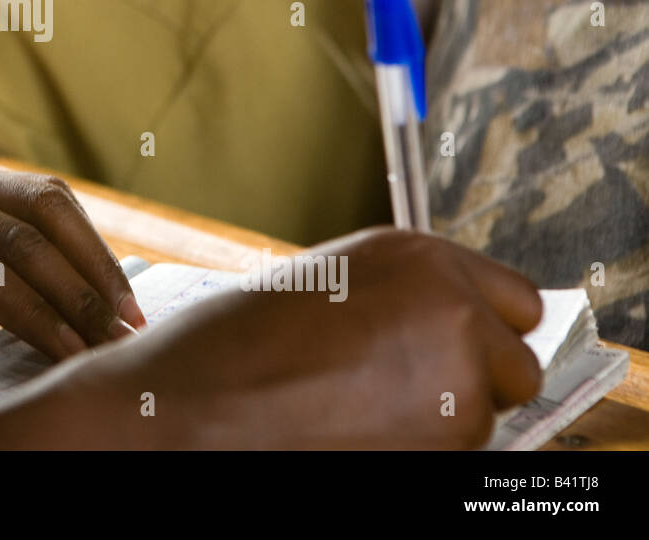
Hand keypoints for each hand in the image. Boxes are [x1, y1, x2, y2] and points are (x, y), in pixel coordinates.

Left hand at [0, 157, 147, 358]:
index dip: (35, 313)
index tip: (75, 354)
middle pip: (24, 232)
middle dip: (80, 289)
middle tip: (122, 336)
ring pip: (45, 201)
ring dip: (93, 254)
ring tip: (128, 306)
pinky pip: (38, 195)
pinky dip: (78, 234)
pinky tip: (103, 274)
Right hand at [0, 228, 543, 448]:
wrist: (190, 403)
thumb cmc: (234, 348)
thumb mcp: (330, 290)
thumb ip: (401, 299)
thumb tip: (455, 331)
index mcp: (415, 253)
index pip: (515, 300)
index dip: (482, 330)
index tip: (457, 350)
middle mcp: (448, 300)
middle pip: (514, 361)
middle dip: (473, 380)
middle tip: (400, 392)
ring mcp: (453, 368)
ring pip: (487, 413)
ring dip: (441, 420)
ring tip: (357, 409)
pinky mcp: (445, 434)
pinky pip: (459, 451)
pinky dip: (419, 448)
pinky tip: (356, 431)